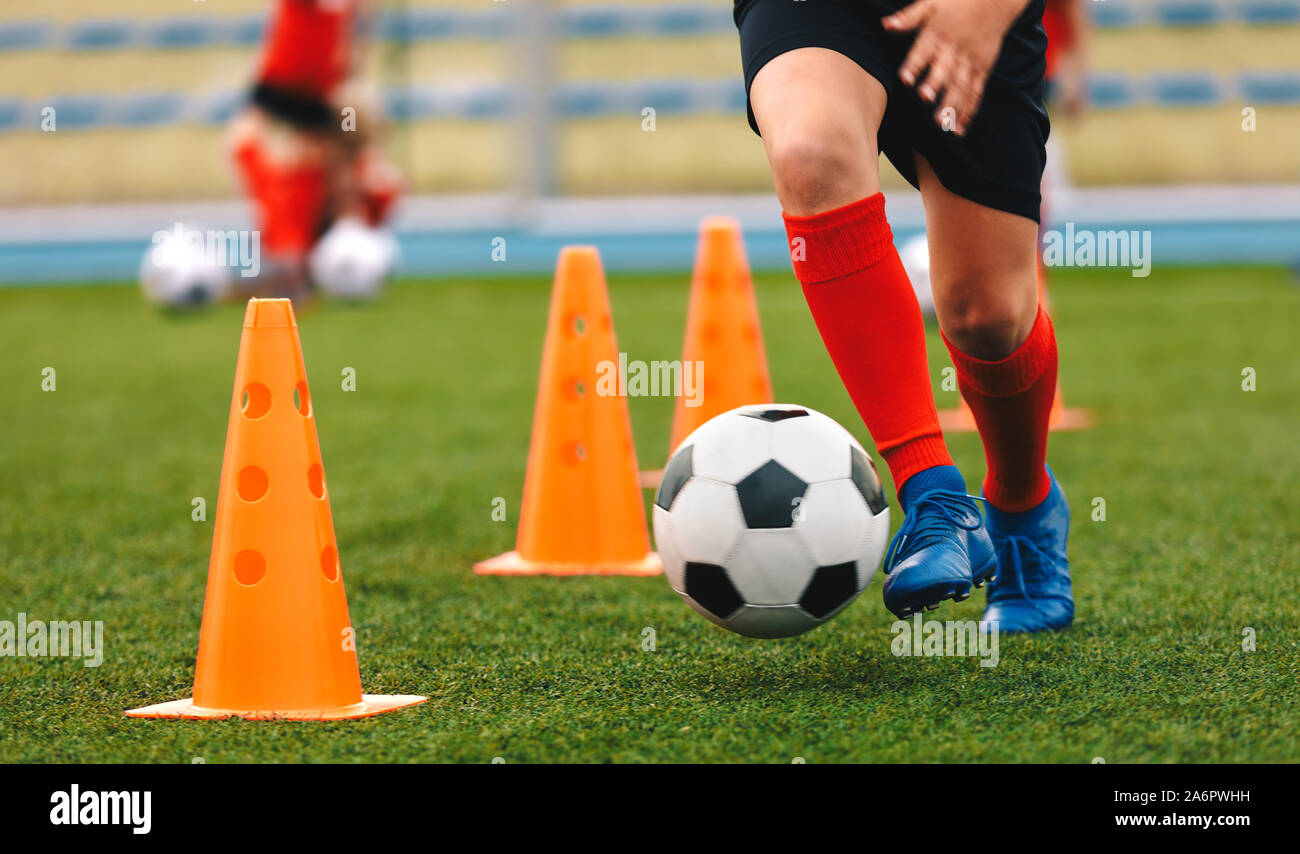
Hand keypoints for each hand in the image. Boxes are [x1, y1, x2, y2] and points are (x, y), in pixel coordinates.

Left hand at [882, 0, 1028, 135]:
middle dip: (936, 84)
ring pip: (961, 85)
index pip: (923, 51)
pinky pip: (976, 92)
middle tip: (926, 98)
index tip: (905, 79)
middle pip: (944, 69)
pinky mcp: (982, 69)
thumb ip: (908, 17)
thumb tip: (885, 24)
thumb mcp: (930, 4)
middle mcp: (953, 50)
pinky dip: (969, 110)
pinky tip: (961, 127)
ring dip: (952, 105)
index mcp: (936, 35)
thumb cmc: (955, 2)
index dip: (914, 64)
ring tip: (943, 123)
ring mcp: (969, 61)